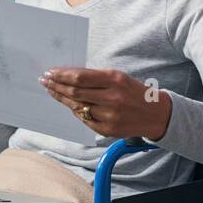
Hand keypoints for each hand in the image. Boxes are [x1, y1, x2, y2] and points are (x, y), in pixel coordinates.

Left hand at [39, 67, 171, 139]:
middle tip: (45, 81)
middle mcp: (112, 97)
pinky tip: (70, 105)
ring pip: (77, 107)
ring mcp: (109, 115)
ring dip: (62, 99)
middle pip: (75, 92)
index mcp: (115, 80)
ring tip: (53, 92)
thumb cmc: (135, 93)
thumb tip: (69, 76)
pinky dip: (76, 111)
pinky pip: (85, 119)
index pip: (80, 77)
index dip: (61, 75)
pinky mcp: (108, 129)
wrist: (156, 115)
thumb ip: (97, 78)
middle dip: (56, 86)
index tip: (50, 72)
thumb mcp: (120, 78)